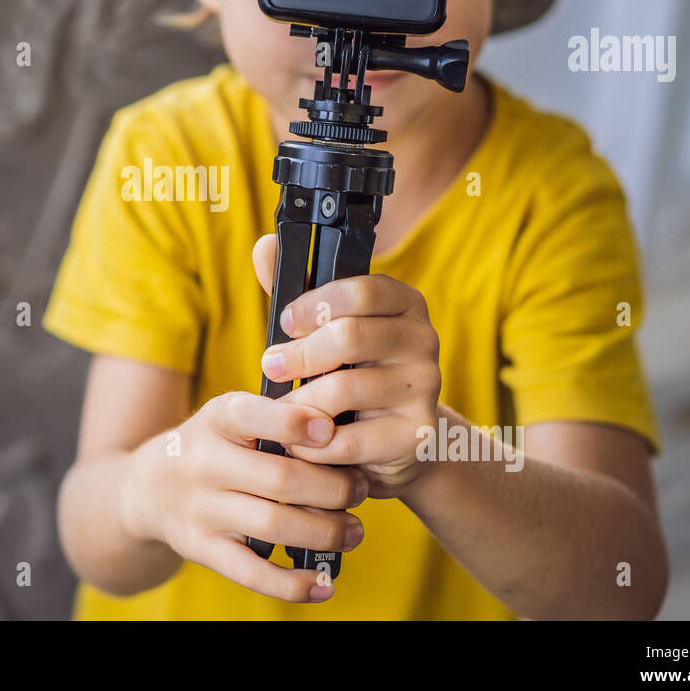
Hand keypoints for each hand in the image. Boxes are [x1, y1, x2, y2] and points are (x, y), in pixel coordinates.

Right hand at [119, 390, 368, 601]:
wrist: (149, 487)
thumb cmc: (215, 444)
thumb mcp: (232, 415)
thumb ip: (279, 415)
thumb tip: (344, 421)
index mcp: (217, 418)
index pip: (255, 416)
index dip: (295, 423)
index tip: (331, 430)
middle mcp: (204, 462)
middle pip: (280, 479)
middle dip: (333, 488)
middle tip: (360, 490)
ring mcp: (201, 509)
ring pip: (274, 526)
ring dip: (325, 532)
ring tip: (352, 531)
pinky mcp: (201, 548)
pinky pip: (251, 572)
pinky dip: (292, 584)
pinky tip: (324, 584)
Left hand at [252, 233, 441, 498]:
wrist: (394, 440)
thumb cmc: (352, 372)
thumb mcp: (327, 330)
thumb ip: (296, 290)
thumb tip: (264, 247)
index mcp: (404, 304)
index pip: (362, 290)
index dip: (315, 305)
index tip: (285, 322)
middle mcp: (424, 340)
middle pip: (350, 336)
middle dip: (299, 354)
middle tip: (270, 366)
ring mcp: (425, 387)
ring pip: (345, 389)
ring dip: (300, 402)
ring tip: (279, 410)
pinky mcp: (417, 433)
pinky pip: (349, 439)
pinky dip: (314, 443)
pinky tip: (301, 442)